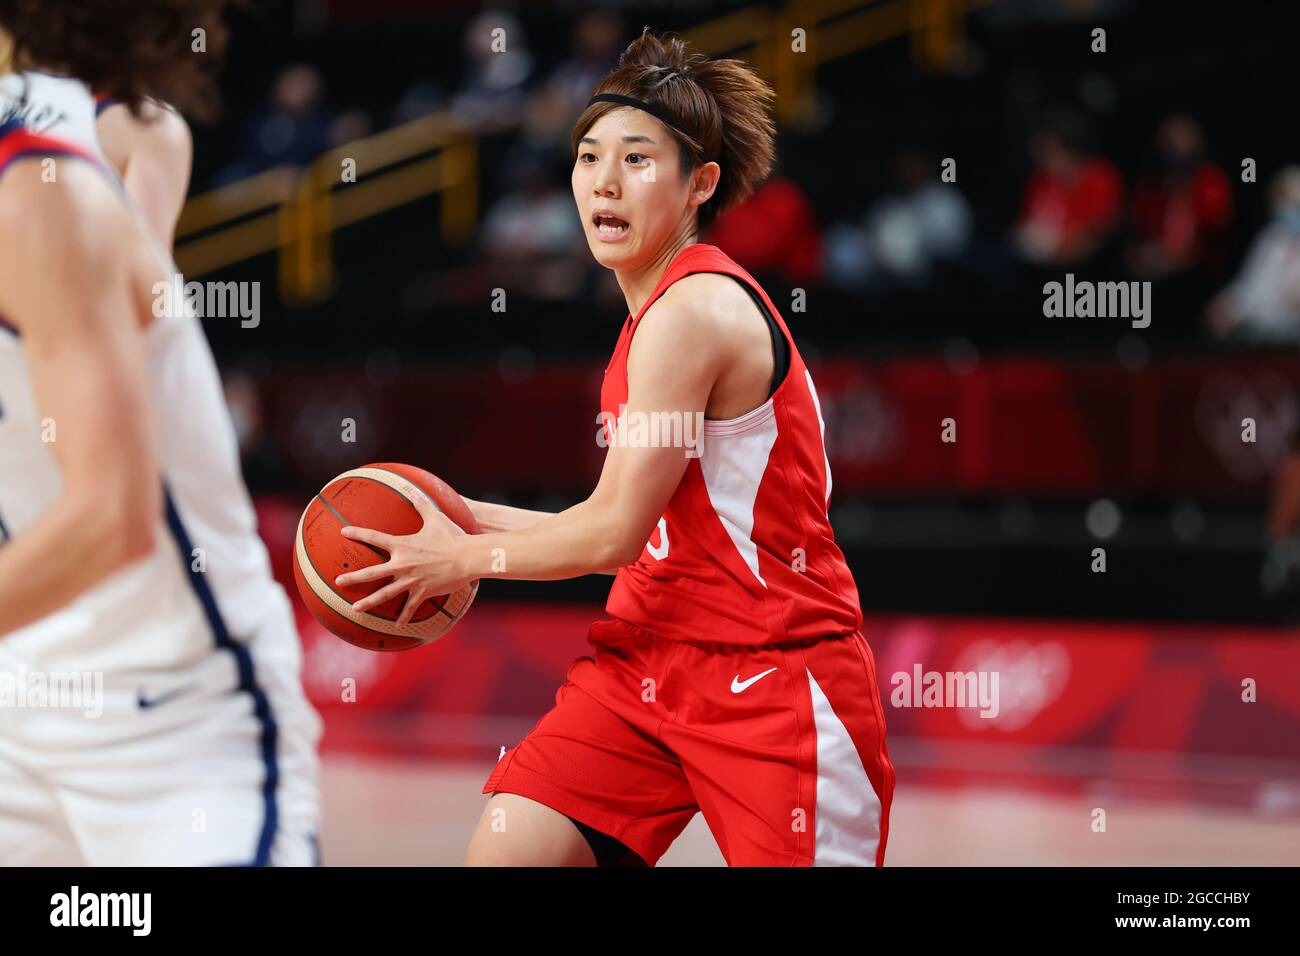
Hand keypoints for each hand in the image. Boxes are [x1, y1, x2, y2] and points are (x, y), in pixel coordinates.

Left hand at [333, 489, 474, 625]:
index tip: (344, 532)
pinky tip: (396, 626)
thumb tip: (414, 491)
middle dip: (353, 577)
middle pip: (372, 573)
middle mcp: (402, 564)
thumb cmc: (452, 536)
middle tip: (338, 581)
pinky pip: (409, 607)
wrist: (467, 557)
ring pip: (385, 594)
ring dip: (368, 602)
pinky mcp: (422, 592)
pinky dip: (403, 617)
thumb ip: (422, 505)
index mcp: (403, 545)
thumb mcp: (435, 518)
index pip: (375, 538)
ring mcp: (411, 580)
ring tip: (355, 608)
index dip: (358, 533)